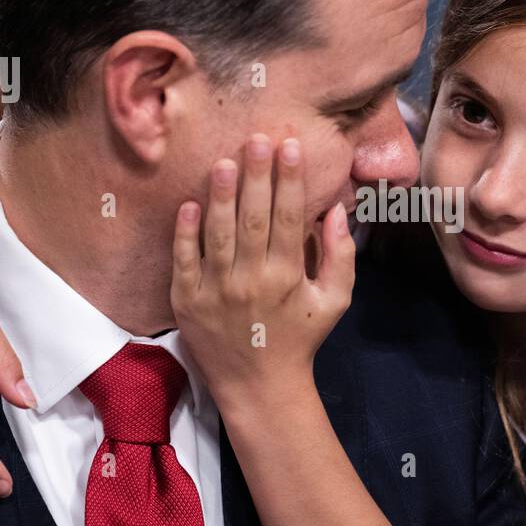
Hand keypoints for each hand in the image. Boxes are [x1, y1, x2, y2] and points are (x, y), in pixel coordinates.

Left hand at [170, 134, 354, 403]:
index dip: (290, 179)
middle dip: (256, 176)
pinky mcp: (187, 300)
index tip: (290, 145)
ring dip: (221, 196)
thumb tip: (338, 211)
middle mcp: (251, 279)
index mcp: (287, 276)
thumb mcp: (334, 302)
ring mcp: (215, 290)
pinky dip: (185, 232)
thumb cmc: (300, 339)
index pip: (288, 217)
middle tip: (257, 138)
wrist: (259, 387)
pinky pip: (184, 260)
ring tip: (225, 161)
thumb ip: (341, 256)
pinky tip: (189, 203)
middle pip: (253, 218)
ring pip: (218, 234)